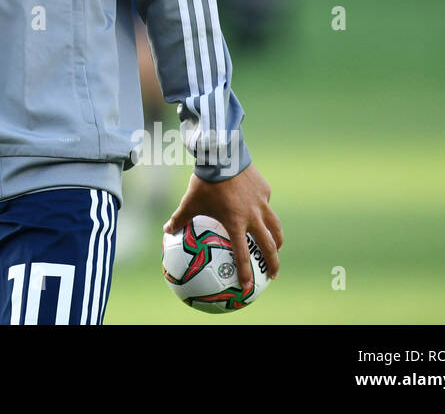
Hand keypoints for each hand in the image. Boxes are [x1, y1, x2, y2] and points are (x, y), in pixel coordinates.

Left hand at [163, 162, 283, 291]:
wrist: (222, 155)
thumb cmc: (204, 181)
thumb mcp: (190, 201)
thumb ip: (179, 218)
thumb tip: (167, 231)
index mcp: (235, 223)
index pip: (242, 255)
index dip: (246, 273)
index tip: (248, 288)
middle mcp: (253, 216)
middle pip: (269, 245)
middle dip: (273, 262)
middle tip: (273, 275)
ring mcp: (262, 202)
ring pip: (275, 226)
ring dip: (277, 240)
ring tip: (278, 247)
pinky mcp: (265, 189)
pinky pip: (266, 204)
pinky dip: (265, 211)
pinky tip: (261, 211)